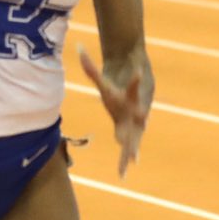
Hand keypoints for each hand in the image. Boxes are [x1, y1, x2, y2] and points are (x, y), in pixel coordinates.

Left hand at [79, 47, 149, 175]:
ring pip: (135, 136)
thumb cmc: (117, 81)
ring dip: (132, 148)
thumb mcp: (103, 76)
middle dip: (138, 120)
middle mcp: (135, 108)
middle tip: (141, 120)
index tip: (137, 72)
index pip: (134, 86)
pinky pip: (130, 146)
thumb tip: (77, 48)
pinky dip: (126, 157)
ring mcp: (135, 122)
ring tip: (131, 161)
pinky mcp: (133, 131)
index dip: (135, 79)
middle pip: (139, 115)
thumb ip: (90, 66)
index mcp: (130, 93)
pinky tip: (123, 171)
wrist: (134, 85)